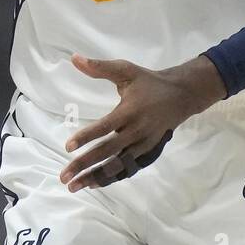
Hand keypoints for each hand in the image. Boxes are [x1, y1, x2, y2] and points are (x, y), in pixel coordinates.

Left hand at [58, 53, 225, 191]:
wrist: (181, 96)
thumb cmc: (149, 82)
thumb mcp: (126, 70)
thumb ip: (100, 67)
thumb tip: (74, 58)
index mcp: (130, 111)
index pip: (105, 127)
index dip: (87, 137)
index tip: (68, 147)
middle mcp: (136, 130)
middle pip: (108, 151)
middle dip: (85, 164)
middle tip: (64, 176)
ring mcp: (142, 144)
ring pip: (117, 165)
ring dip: (96, 176)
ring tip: (74, 185)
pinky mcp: (146, 151)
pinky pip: (127, 168)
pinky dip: (111, 177)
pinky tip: (94, 183)